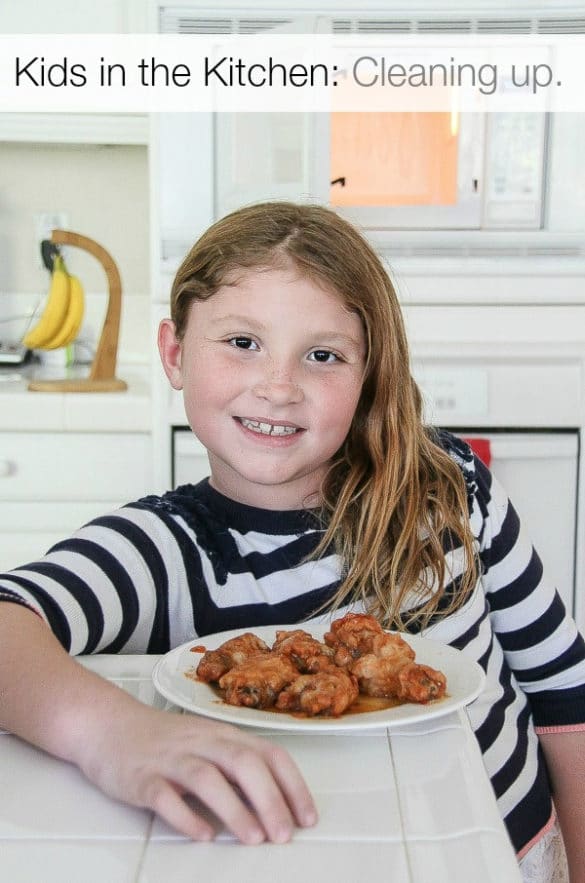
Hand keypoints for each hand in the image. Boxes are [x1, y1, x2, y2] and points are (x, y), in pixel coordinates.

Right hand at [76, 701, 317, 843]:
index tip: (307, 818)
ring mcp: (170, 759)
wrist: (108, 726)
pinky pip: (164, 797)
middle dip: (269, 799)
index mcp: (223, 735)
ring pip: (207, 778)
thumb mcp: (207, 745)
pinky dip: (186, 816)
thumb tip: (276, 804)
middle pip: (242, 763)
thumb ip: (237, 768)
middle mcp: (201, 742)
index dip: (292, 785)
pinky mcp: (141, 778)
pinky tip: (203, 835)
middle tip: (284, 835)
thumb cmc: (165, 741)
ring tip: (253, 839)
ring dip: (234, 809)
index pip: (268, 753)